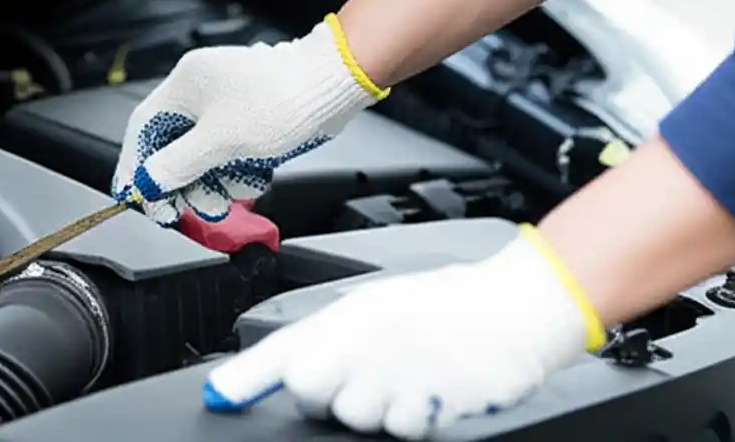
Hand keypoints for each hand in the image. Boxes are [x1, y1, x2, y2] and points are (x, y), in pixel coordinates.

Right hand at [112, 14, 386, 224]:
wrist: (335, 84)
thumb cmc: (282, 99)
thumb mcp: (221, 142)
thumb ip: (178, 164)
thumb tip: (146, 181)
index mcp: (185, 85)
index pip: (142, 130)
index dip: (134, 167)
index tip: (136, 198)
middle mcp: (202, 93)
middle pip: (174, 149)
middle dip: (184, 183)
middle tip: (188, 210)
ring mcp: (228, 106)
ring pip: (205, 158)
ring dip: (217, 183)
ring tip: (238, 191)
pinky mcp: (252, 121)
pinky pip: (231, 155)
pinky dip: (240, 172)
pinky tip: (256, 177)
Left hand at [202, 225, 606, 439]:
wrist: (515, 308)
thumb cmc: (444, 305)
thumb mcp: (376, 305)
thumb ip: (325, 338)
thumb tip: (283, 372)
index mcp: (349, 313)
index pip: (282, 349)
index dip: (244, 377)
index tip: (220, 396)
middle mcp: (366, 342)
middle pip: (309, 392)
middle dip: (324, 394)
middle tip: (356, 377)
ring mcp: (396, 375)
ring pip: (353, 418)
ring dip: (372, 409)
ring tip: (403, 379)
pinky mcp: (429, 406)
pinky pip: (400, 431)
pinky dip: (410, 420)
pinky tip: (427, 393)